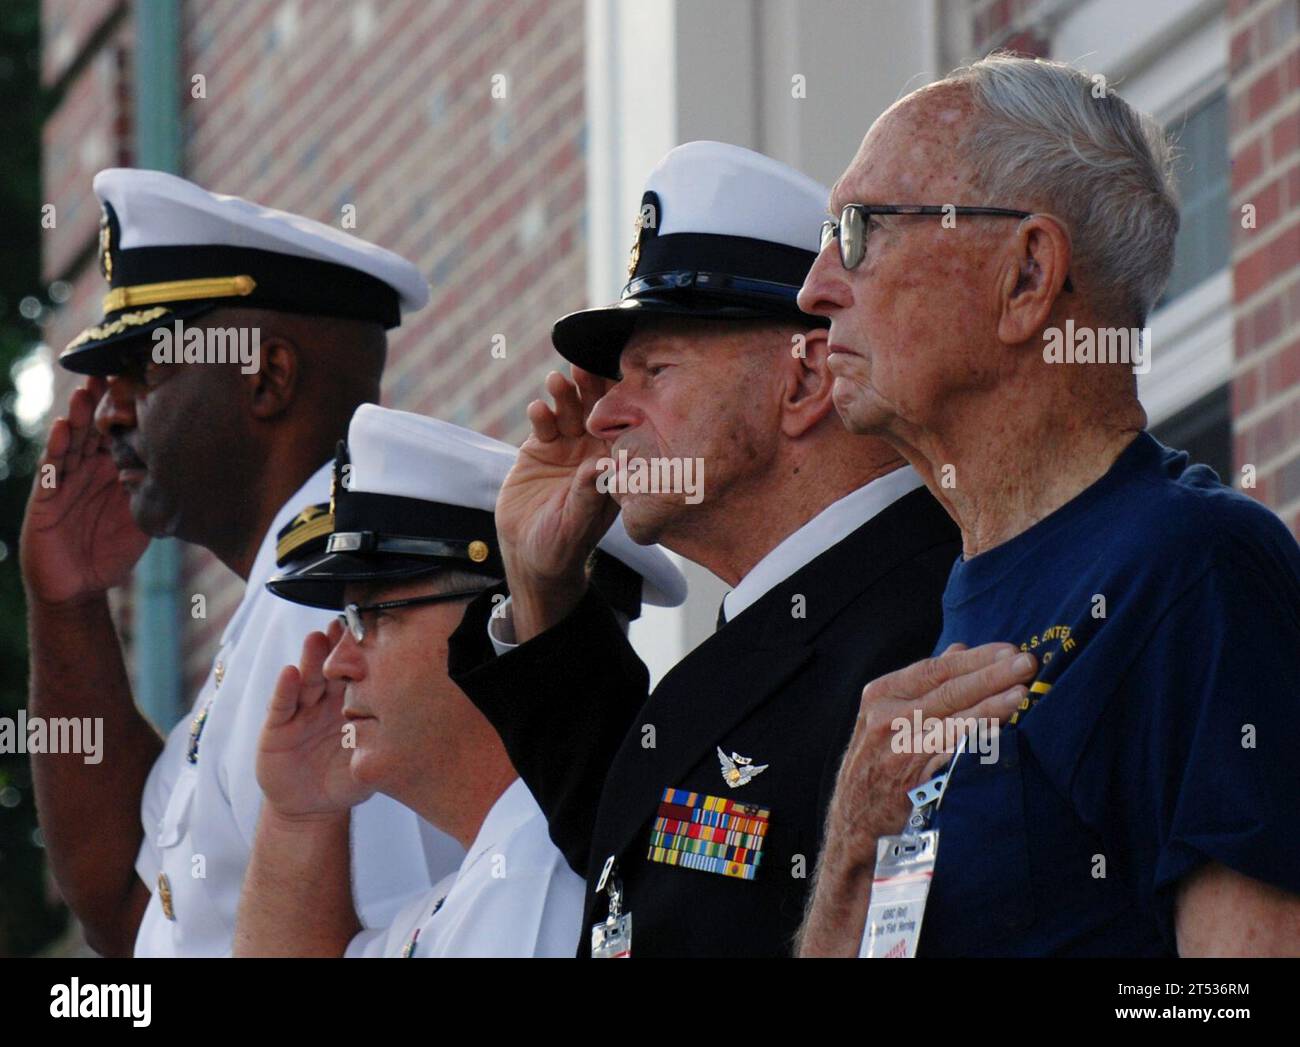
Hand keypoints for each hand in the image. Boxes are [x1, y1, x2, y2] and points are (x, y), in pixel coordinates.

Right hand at [20, 379, 149, 606]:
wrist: (81, 586)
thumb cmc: (113, 550)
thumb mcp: (145, 517)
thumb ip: (161, 493)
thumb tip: (203, 476)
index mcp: (113, 470)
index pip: (121, 431)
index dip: (129, 408)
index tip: (144, 381)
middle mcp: (88, 468)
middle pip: (95, 427)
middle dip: (102, 399)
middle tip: (112, 369)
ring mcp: (65, 480)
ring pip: (72, 440)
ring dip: (79, 415)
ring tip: (87, 390)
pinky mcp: (45, 497)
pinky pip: (52, 468)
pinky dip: (57, 447)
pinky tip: (64, 427)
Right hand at [256, 620, 373, 818]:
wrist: (311, 806)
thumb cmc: (346, 781)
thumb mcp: (371, 765)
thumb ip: (387, 749)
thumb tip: (423, 741)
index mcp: (353, 704)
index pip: (358, 674)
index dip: (363, 655)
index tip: (373, 633)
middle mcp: (327, 700)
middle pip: (331, 667)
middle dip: (336, 646)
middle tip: (343, 625)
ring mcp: (302, 710)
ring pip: (307, 679)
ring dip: (311, 658)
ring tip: (317, 638)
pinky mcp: (278, 726)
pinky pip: (282, 704)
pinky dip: (285, 688)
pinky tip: (289, 673)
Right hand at [496, 368, 620, 634]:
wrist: (531, 553)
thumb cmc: (564, 545)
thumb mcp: (576, 523)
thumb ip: (587, 494)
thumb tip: (602, 466)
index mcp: (614, 466)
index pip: (623, 427)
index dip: (621, 404)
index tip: (618, 381)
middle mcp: (594, 450)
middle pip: (596, 410)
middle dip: (590, 388)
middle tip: (583, 368)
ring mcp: (567, 446)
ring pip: (569, 411)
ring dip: (565, 395)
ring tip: (557, 381)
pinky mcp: (540, 447)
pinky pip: (543, 423)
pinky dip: (541, 414)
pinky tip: (538, 409)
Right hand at [828, 643, 1036, 855]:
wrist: (853, 820)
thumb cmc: (876, 763)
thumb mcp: (886, 716)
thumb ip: (923, 683)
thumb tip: (959, 649)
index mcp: (882, 694)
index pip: (935, 668)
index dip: (976, 658)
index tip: (1009, 650)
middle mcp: (888, 716)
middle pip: (949, 688)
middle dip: (992, 673)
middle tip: (1027, 662)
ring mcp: (900, 746)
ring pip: (954, 718)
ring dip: (993, 703)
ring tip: (1023, 691)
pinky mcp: (914, 777)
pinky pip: (954, 752)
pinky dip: (979, 738)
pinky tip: (1002, 729)